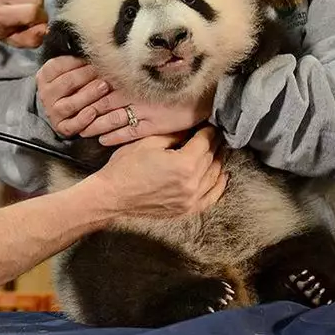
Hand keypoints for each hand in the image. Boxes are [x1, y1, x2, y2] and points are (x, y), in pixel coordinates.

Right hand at [36, 55, 113, 136]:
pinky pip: (71, 125)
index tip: (93, 56)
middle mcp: (46, 94)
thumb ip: (74, 58)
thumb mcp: (67, 68)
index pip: (59, 65)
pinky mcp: (62, 127)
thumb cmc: (70, 83)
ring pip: (70, 104)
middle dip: (87, 75)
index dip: (77, 60)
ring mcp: (53, 111)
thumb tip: (90, 44)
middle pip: (67, 83)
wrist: (60, 108)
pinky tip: (93, 112)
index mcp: (45, 76)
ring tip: (104, 87)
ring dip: (89, 94)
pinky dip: (82, 119)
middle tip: (104, 70)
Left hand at [80, 88, 214, 145]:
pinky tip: (103, 140)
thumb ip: (134, 78)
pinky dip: (115, 136)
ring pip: (113, 117)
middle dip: (85, 110)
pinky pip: (130, 131)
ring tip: (82, 130)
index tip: (71, 98)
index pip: (103, 84)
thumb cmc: (179, 82)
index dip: (85, 92)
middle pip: (103, 101)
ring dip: (96, 124)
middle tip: (68, 118)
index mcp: (136, 78)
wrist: (207, 93)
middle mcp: (138, 92)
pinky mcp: (155, 124)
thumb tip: (109, 77)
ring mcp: (146, 109)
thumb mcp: (153, 75)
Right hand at [93, 126, 226, 218]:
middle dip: (212, 144)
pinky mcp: (186, 210)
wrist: (112, 197)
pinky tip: (221, 176)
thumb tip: (190, 129)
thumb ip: (174, 135)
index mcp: (184, 164)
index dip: (208, 131)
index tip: (209, 124)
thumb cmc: (126, 168)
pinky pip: (211, 197)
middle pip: (210, 158)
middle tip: (213, 134)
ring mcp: (190, 200)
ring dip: (217, 161)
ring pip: (214, 177)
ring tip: (216, 150)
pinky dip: (218, 186)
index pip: (204, 142)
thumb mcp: (149, 143)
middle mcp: (192, 184)